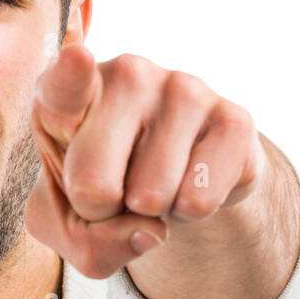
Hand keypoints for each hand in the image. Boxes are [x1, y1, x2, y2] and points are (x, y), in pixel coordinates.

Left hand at [26, 46, 265, 279]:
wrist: (170, 181)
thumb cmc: (102, 192)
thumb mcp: (68, 226)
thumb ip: (87, 241)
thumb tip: (151, 230)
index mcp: (65, 94)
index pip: (66, 82)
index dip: (71, 73)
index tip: (77, 58)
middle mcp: (125, 75)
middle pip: (94, 184)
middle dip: (100, 214)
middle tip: (111, 192)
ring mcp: (183, 88)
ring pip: (151, 197)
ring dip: (150, 213)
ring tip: (151, 181)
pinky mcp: (233, 118)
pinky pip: (199, 199)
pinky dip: (189, 213)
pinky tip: (187, 182)